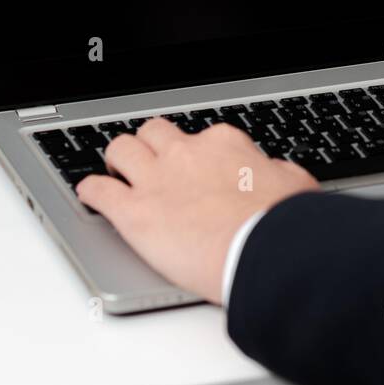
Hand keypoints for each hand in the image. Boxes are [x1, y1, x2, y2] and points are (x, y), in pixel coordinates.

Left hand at [77, 118, 318, 302]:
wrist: (267, 250)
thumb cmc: (284, 223)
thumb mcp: (294, 185)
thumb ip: (278, 174)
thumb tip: (276, 173)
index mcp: (223, 145)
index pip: (200, 138)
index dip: (194, 154)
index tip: (195, 168)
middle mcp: (186, 154)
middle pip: (153, 133)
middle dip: (149, 146)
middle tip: (150, 163)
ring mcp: (156, 180)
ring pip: (120, 149)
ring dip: (117, 160)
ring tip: (115, 173)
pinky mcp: (134, 213)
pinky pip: (98, 191)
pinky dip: (90, 191)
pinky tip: (89, 195)